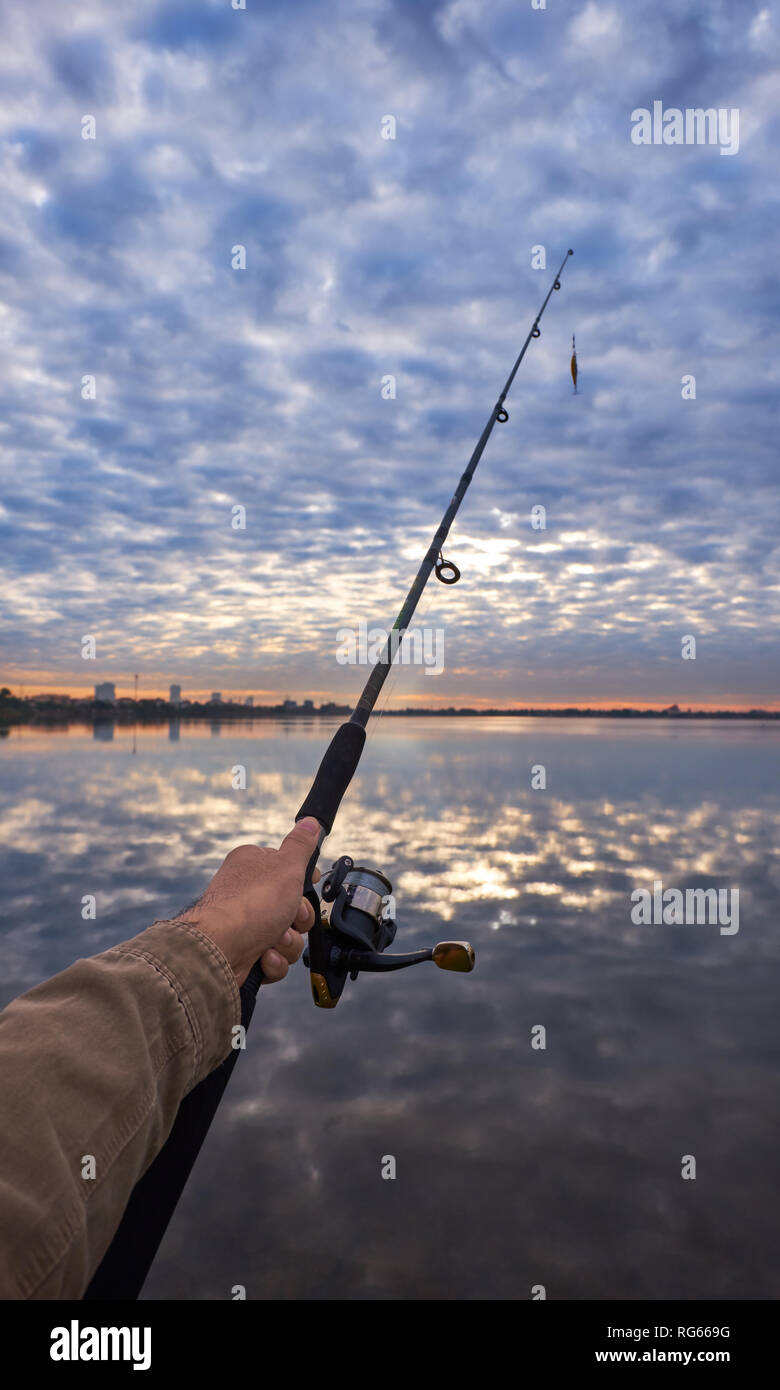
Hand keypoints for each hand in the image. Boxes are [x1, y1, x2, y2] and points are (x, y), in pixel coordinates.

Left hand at [170, 818, 320, 986]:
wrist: (218, 950)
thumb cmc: (249, 904)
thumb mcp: (285, 866)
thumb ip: (301, 845)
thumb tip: (310, 822)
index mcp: (254, 866)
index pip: (289, 871)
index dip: (302, 884)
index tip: (306, 887)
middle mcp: (248, 894)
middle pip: (293, 908)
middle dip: (297, 920)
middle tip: (289, 918)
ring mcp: (245, 925)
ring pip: (287, 937)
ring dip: (286, 943)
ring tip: (272, 941)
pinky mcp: (245, 953)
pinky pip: (274, 959)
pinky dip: (273, 961)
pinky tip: (263, 957)